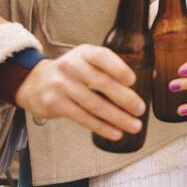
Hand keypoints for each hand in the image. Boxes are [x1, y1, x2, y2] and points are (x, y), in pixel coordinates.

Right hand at [13, 44, 145, 141]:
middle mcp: (71, 66)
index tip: (133, 81)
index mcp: (85, 53)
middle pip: (102, 84)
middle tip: (140, 110)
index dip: (119, 68)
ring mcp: (62, 85)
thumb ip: (113, 68)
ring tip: (133, 125)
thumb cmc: (72, 73)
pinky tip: (115, 132)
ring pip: (94, 105)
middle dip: (125, 99)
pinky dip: (102, 127)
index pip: (103, 57)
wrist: (35, 82)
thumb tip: (151, 75)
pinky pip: (83, 117)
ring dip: (117, 118)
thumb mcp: (88, 61)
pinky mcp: (56, 103)